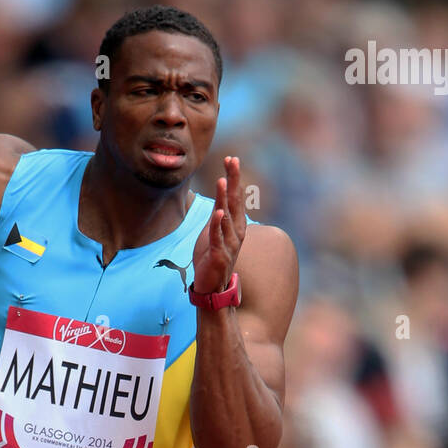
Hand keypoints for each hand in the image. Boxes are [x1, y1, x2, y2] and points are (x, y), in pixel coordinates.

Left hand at [192, 156, 245, 295]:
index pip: (235, 196)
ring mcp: (229, 244)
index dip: (234, 178)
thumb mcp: (214, 231)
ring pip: (226, 217)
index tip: (231, 159)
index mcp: (235, 225)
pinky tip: (218, 212)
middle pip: (234, 202)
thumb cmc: (213, 257)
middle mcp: (236, 232)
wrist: (212, 288)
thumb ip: (217, 213)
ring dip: (224, 198)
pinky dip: (218, 225)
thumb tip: (219, 194)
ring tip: (222, 180)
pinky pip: (218, 238)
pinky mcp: (219, 255)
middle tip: (232, 161)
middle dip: (233, 180)